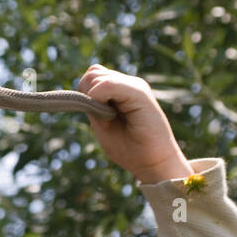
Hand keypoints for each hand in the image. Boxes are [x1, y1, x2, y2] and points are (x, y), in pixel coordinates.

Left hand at [78, 63, 192, 182]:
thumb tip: (82, 94)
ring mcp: (134, 85)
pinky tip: (110, 115)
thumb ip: (92, 108)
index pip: (91, 77)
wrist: (154, 163)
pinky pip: (108, 84)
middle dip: (87, 95)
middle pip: (92, 73)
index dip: (86, 95)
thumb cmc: (130, 148)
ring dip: (94, 98)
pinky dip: (100, 98)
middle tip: (103, 119)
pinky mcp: (139, 92)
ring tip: (110, 119)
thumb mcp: (103, 125)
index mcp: (120, 90)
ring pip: (96, 76)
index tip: (98, 118)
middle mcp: (128, 83)